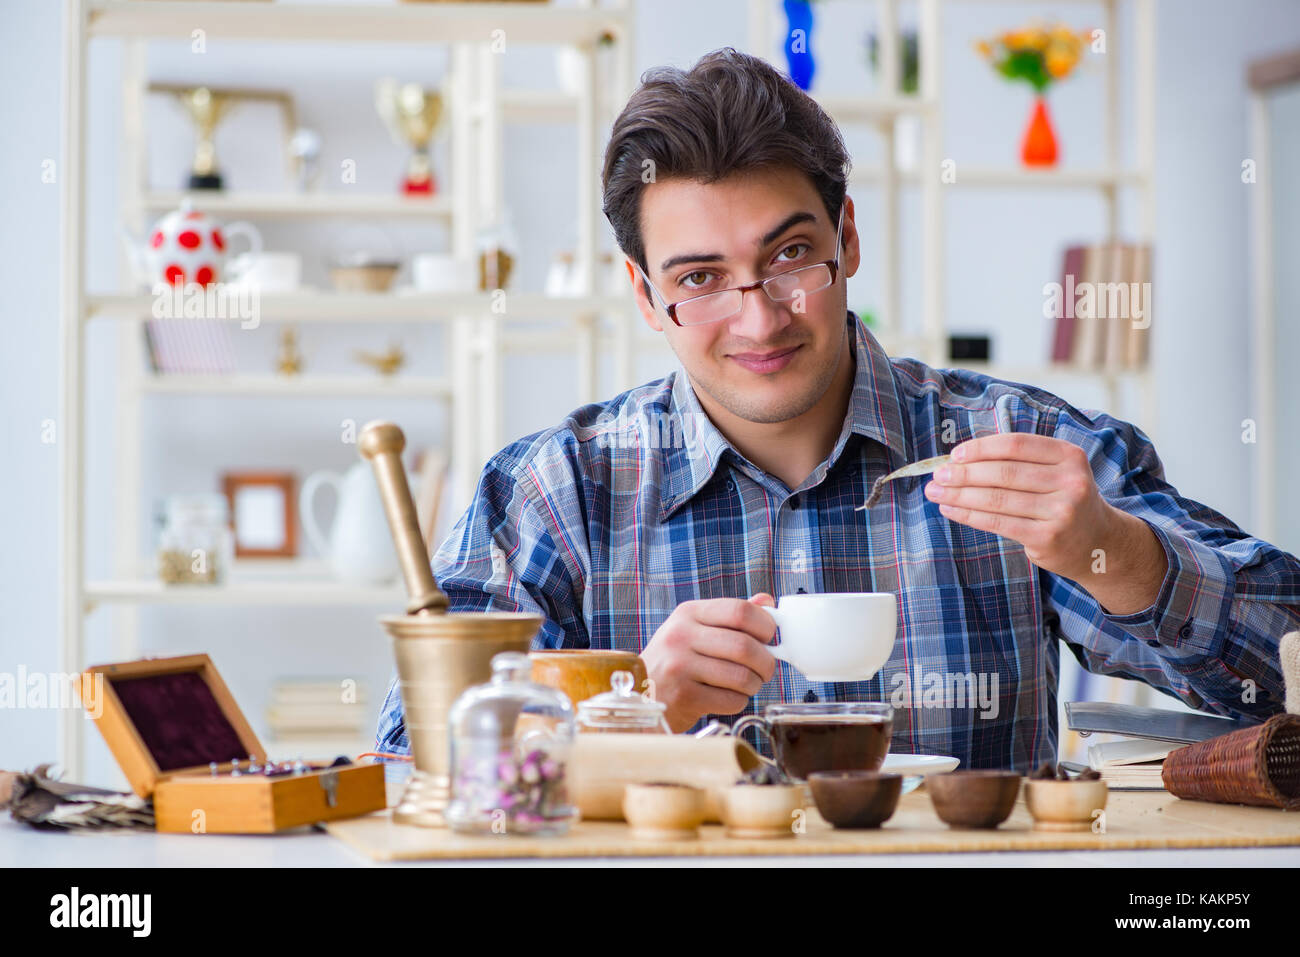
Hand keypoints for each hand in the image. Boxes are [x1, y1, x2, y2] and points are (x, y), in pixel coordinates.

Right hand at [641, 593, 777, 732]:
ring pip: (742, 676)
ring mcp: (679, 666)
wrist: (639, 692)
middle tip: (765, 669)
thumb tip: (767, 601)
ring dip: (754, 684)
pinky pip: (731, 700)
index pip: (740, 610)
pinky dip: (738, 701)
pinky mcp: (683, 696)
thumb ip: (731, 615)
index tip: (769, 637)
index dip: (765, 625)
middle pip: (745, 646)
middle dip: (766, 662)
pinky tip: (726, 697)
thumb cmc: (675, 660)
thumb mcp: (696, 629)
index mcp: (688, 613)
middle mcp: (680, 636)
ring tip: (746, 684)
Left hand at [923, 433, 1166, 613]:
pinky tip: (950, 509)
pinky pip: (997, 523)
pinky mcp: (1047, 537)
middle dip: (964, 473)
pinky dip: (968, 515)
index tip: (955, 454)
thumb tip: (960, 459)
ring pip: (997, 499)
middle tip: (938, 475)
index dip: (981, 448)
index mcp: (1069, 456)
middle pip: (1003, 472)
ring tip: (935, 492)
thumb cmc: (1063, 500)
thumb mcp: (1055, 471)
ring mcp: (1061, 511)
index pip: (1016, 445)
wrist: (1097, 543)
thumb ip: (1018, 461)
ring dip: (959, 495)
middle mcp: (1070, 481)